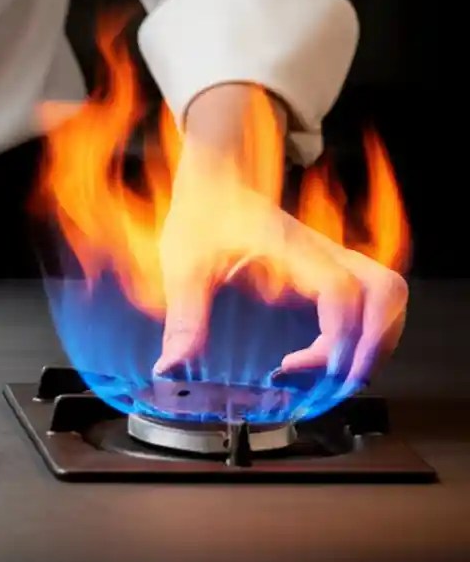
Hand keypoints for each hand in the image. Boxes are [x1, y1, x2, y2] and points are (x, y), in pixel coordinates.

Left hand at [153, 85, 408, 387]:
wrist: (218, 180)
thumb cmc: (202, 215)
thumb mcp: (183, 264)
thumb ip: (184, 317)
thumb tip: (171, 368)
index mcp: (287, 246)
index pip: (338, 288)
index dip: (334, 334)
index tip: (296, 365)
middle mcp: (322, 251)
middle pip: (386, 292)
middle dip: (372, 345)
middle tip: (329, 382)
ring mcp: (333, 259)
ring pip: (389, 297)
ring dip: (375, 342)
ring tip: (332, 377)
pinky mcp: (334, 269)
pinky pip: (374, 301)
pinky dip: (367, 334)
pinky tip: (327, 359)